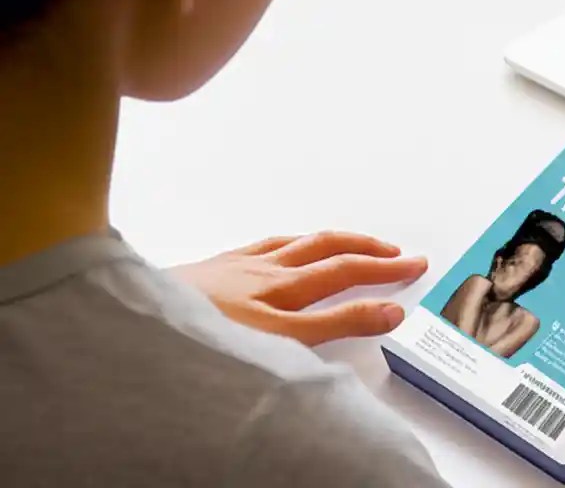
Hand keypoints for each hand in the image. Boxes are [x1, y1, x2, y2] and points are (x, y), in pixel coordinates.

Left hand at [171, 232, 427, 345]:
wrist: (133, 322)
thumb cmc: (201, 336)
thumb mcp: (280, 340)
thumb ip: (335, 326)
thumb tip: (388, 312)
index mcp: (283, 289)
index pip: (347, 273)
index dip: (384, 271)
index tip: (415, 266)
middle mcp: (264, 270)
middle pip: (327, 250)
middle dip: (368, 250)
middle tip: (399, 253)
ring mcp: (236, 266)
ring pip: (295, 243)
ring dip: (333, 240)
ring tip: (354, 243)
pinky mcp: (212, 268)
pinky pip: (260, 245)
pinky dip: (287, 242)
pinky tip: (285, 247)